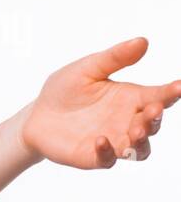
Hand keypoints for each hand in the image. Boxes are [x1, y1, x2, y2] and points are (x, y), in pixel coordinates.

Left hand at [19, 36, 180, 168]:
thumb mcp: (87, 69)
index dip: (171, 92)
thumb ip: (114, 58)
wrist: (35, 115)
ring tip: (135, 131)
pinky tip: (100, 139)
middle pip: (152, 124)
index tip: (178, 87)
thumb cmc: (65, 90)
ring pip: (140, 149)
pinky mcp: (94, 156)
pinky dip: (107, 152)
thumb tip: (142, 41)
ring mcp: (113, 140)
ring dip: (141, 141)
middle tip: (152, 110)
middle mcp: (128, 121)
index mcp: (132, 98)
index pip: (159, 96)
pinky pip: (107, 159)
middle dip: (155, 119)